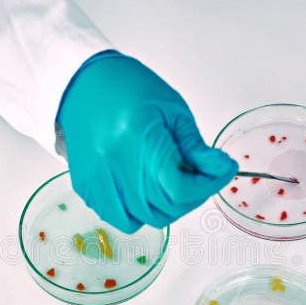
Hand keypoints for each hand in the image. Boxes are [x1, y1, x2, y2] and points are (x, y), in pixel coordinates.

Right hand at [58, 51, 237, 232]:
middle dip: (192, 196)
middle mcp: (116, 164)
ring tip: (171, 183)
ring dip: (167, 207)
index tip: (221, 171)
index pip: (180, 188)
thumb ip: (196, 147)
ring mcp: (97, 180)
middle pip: (166, 207)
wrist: (84, 85)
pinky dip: (139, 212)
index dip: (207, 185)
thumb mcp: (172, 110)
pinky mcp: (86, 188)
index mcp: (140, 139)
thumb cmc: (129, 89)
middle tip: (199, 176)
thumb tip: (220, 170)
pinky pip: (120, 218)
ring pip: (145, 219)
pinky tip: (145, 190)